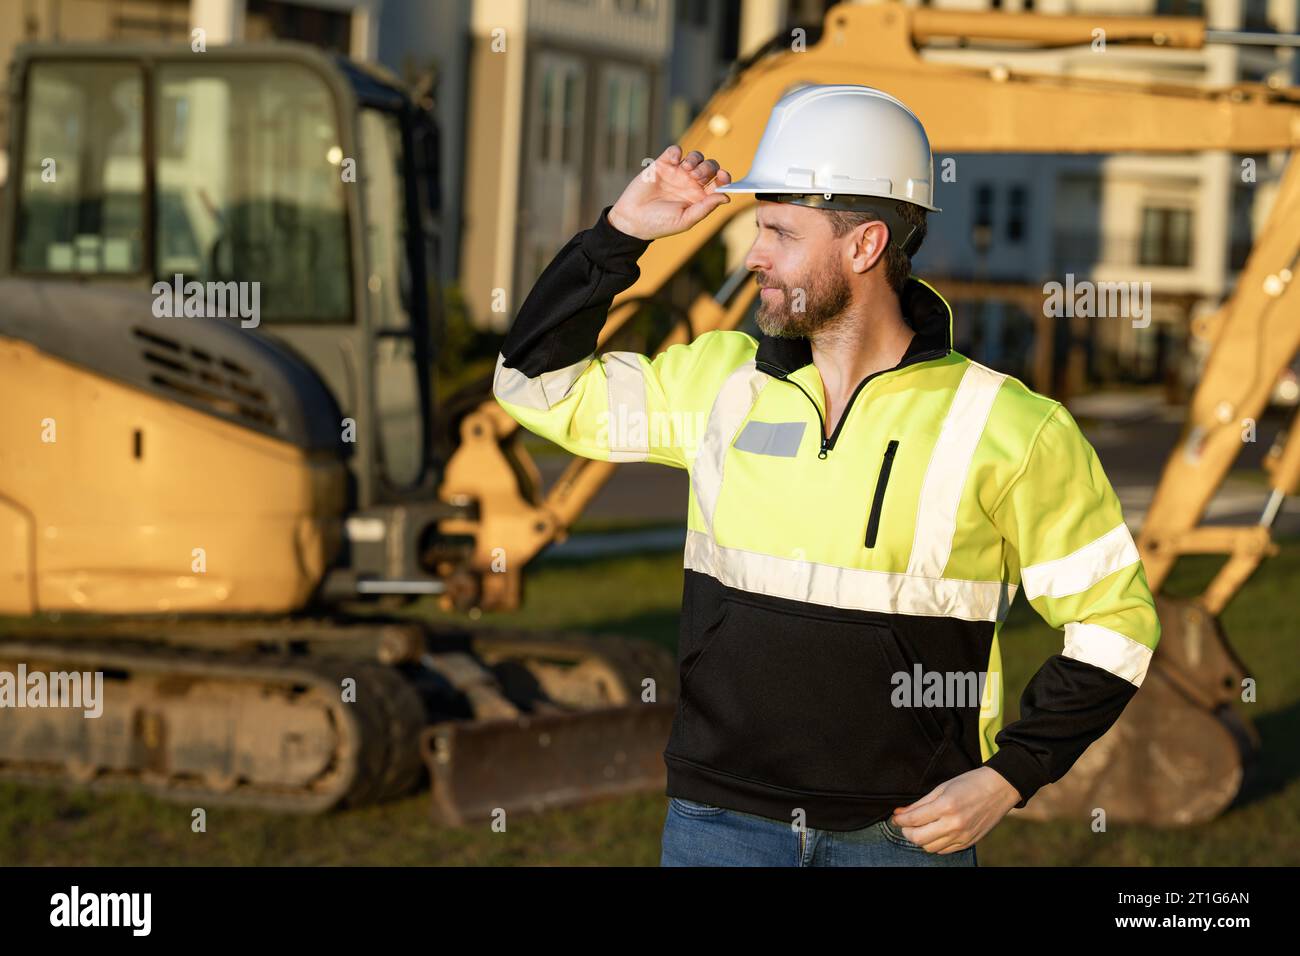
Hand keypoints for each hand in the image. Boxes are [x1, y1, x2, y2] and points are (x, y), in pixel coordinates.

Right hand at [607, 144, 731, 240]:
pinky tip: (673, 161)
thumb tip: (726, 197)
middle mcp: (690, 184)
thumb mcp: (685, 219)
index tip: (722, 177)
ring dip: (695, 159)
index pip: (718, 183)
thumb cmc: (659, 224)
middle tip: (695, 177)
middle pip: (710, 166)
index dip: (724, 178)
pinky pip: (675, 150)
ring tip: (686, 169)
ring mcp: (676, 173)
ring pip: (696, 156)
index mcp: (699, 197)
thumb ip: (706, 208)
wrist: (632, 219)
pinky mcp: (662, 164)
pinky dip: (677, 151)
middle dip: (707, 168)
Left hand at [889, 767, 1022, 853]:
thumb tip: (900, 812)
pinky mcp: (969, 842)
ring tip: (920, 828)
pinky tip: (934, 833)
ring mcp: (963, 836)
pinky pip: (945, 851)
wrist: (1000, 788)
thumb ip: (920, 803)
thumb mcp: (942, 788)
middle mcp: (954, 824)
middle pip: (919, 839)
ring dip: (920, 839)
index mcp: (946, 806)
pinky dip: (935, 844)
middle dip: (907, 832)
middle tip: (905, 823)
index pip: (913, 820)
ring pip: (930, 848)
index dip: (900, 820)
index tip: (895, 817)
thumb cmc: (970, 783)